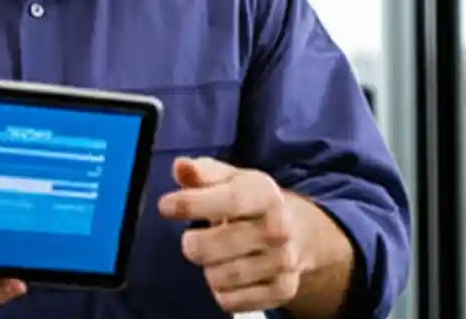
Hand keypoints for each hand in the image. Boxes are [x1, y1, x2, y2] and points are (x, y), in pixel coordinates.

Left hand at [157, 157, 305, 313]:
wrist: (299, 233)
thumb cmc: (252, 203)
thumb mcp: (231, 180)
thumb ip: (202, 173)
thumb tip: (180, 166)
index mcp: (266, 195)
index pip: (228, 201)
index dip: (191, 204)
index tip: (166, 206)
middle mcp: (279, 230)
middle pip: (215, 247)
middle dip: (194, 244)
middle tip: (192, 240)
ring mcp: (283, 263)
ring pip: (219, 277)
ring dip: (208, 268)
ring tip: (217, 256)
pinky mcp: (282, 291)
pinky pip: (230, 300)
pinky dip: (221, 290)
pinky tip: (229, 274)